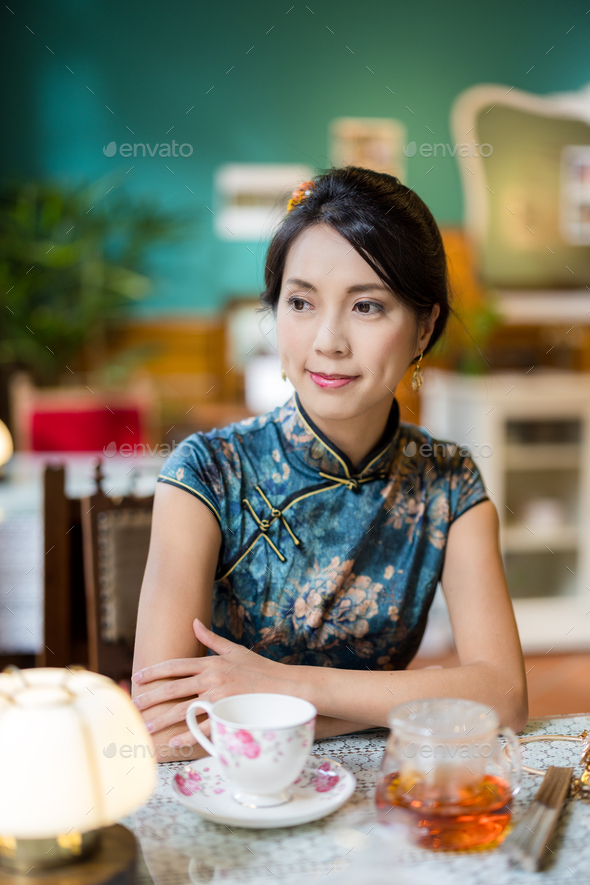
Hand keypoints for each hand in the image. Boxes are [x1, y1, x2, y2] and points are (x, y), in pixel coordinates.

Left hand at [131, 619, 291, 747]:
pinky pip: (203, 728)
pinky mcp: (228, 714)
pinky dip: (186, 736)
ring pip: (183, 710)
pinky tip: (173, 742)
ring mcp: (220, 698)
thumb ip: (212, 639)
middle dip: (150, 696)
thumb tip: (194, 622)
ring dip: (162, 719)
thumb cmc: (260, 668)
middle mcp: (212, 679)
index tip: (137, 676)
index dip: (155, 671)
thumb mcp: (235, 650)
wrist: (286, 686)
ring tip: (146, 726)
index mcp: (211, 663)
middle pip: (173, 688)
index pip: (176, 666)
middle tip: (133, 704)